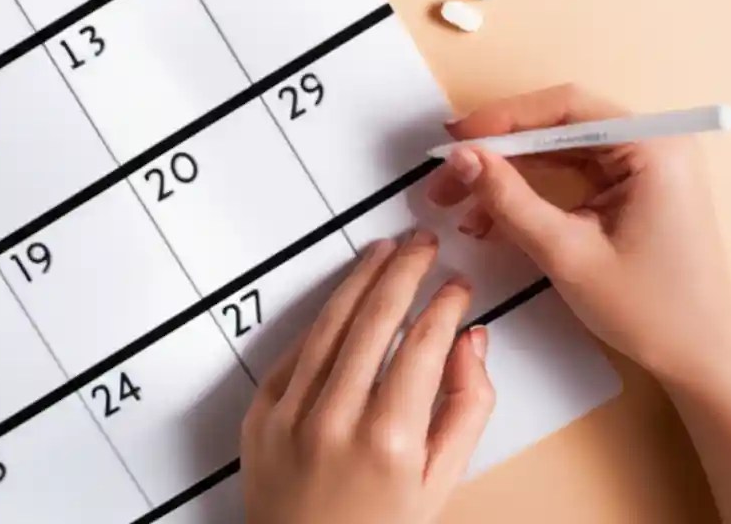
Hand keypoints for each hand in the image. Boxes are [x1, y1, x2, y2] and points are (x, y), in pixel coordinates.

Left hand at [241, 234, 493, 523]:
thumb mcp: (440, 484)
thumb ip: (465, 409)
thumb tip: (471, 342)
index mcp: (390, 440)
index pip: (423, 344)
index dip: (444, 305)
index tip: (458, 286)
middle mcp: (336, 420)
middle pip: (375, 318)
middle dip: (404, 271)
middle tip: (423, 246)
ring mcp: (290, 414)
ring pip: (331, 323)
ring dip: (361, 279)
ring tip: (385, 252)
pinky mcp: (259, 415)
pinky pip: (297, 351)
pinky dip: (324, 320)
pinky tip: (346, 298)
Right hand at [426, 84, 730, 383]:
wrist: (703, 359)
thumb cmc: (650, 310)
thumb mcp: (568, 254)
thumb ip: (510, 200)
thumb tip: (461, 157)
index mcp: (652, 146)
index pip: (565, 108)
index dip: (503, 118)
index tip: (453, 139)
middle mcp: (653, 145)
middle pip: (559, 127)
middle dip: (499, 152)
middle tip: (446, 178)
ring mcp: (645, 169)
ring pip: (560, 154)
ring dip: (510, 176)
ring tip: (460, 206)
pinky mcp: (635, 193)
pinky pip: (574, 178)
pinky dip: (533, 195)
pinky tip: (493, 219)